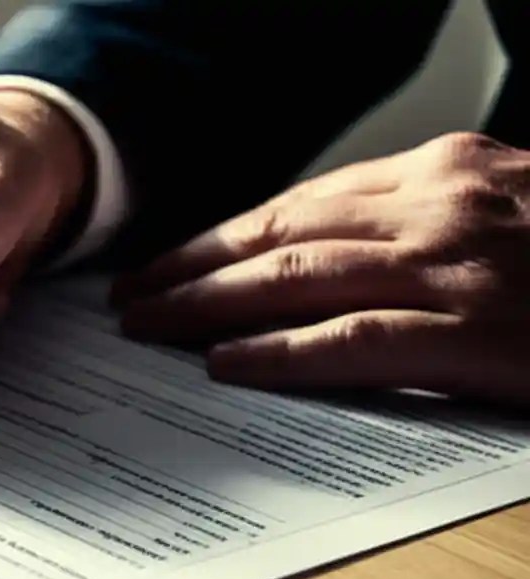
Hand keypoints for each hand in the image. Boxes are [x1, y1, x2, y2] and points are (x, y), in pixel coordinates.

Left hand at [112, 132, 529, 405]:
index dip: (223, 236)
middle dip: (194, 267)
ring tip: (148, 327)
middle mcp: (438, 206)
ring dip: (208, 304)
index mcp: (444, 171)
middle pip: (281, 233)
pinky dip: (281, 353)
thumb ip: (420, 222)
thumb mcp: (503, 207)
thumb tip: (321, 252)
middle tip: (129, 297)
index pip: (302, 203)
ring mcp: (457, 266)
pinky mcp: (478, 332)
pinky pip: (353, 342)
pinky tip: (224, 364)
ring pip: (297, 278)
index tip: (170, 261)